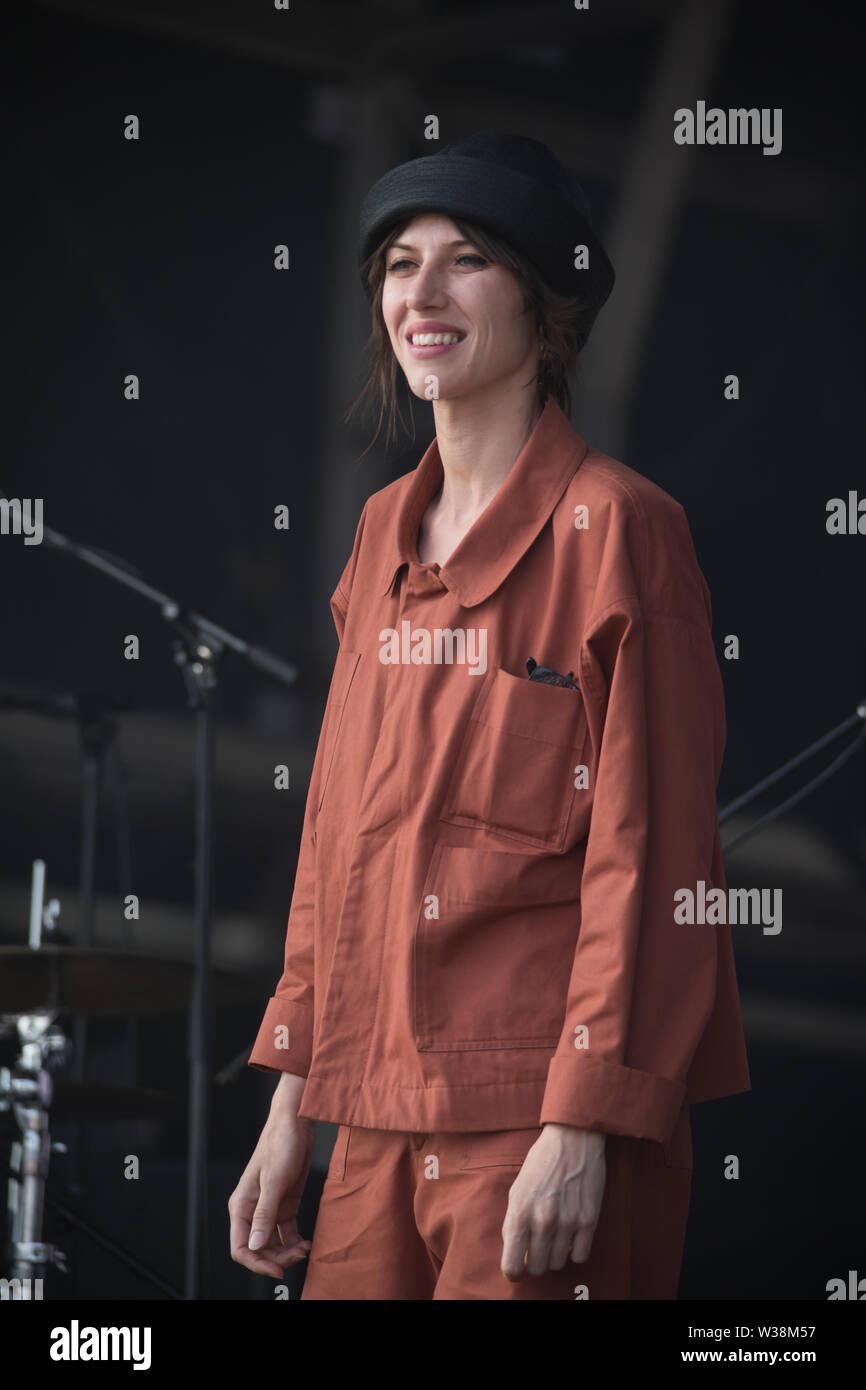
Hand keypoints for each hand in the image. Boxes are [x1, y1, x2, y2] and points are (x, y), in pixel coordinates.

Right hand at [229, 1115, 315, 1277]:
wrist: (296, 1123)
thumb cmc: (280, 1145)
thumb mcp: (275, 1181)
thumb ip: (264, 1215)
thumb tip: (254, 1245)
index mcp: (241, 1206)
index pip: (240, 1248)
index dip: (257, 1263)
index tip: (278, 1270)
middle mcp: (252, 1210)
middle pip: (258, 1249)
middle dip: (277, 1258)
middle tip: (299, 1256)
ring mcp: (269, 1208)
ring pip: (273, 1243)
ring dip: (287, 1252)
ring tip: (306, 1248)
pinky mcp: (285, 1204)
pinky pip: (286, 1233)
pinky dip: (295, 1242)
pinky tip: (307, 1242)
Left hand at [500, 1123, 606, 1280]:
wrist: (572, 1138)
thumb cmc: (541, 1163)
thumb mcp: (516, 1190)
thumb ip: (513, 1223)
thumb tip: (516, 1254)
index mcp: (520, 1213)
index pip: (512, 1265)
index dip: (514, 1271)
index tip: (519, 1266)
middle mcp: (543, 1221)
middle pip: (538, 1268)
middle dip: (536, 1260)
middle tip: (538, 1243)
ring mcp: (568, 1222)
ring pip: (558, 1264)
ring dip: (555, 1253)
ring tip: (556, 1233)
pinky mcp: (589, 1220)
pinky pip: (580, 1256)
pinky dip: (575, 1250)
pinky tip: (572, 1234)